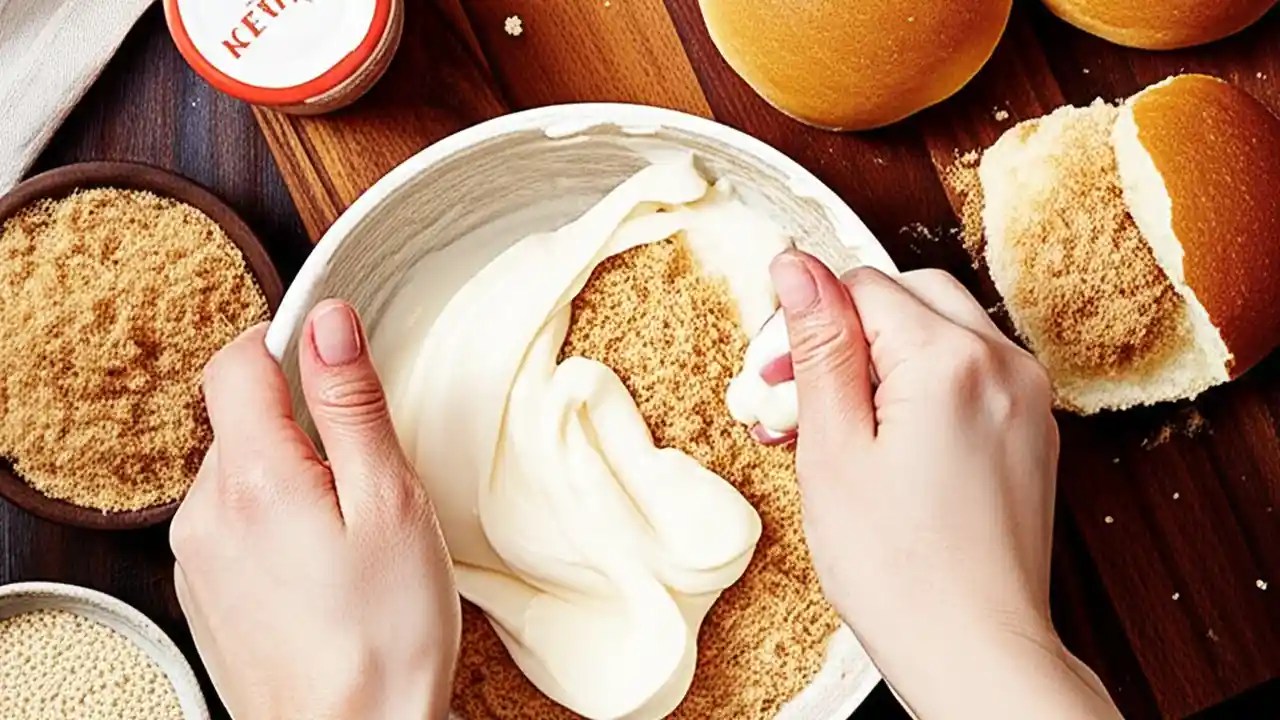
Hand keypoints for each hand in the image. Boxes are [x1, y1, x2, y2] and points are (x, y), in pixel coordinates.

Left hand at [171, 300, 459, 719]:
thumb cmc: (384, 632)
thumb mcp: (389, 501)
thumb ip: (351, 404)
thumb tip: (328, 320)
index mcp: (252, 478)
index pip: (235, 362)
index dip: (286, 344)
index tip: (337, 364)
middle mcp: (205, 512)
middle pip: (242, 420)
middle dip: (304, 426)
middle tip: (369, 480)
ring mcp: (197, 557)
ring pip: (241, 472)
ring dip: (292, 477)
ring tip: (350, 536)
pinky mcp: (203, 592)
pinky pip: (235, 522)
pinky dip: (277, 522)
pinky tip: (322, 570)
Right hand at [767, 252, 1119, 718]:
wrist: (975, 651)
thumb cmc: (899, 569)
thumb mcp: (834, 448)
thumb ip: (820, 345)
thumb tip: (797, 266)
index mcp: (951, 359)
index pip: (863, 286)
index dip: (807, 324)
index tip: (775, 376)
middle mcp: (1004, 363)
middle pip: (908, 296)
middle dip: (848, 333)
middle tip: (800, 395)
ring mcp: (1027, 397)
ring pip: (941, 332)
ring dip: (883, 359)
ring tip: (837, 427)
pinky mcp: (1032, 430)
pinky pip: (971, 374)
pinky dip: (924, 387)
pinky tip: (885, 443)